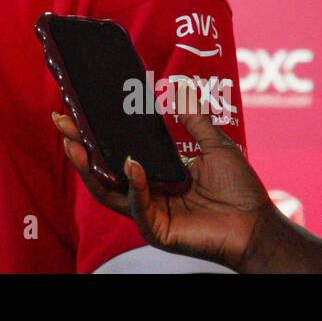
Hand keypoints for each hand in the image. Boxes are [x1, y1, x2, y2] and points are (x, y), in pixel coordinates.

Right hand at [53, 110, 278, 271]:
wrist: (259, 225)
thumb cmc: (241, 191)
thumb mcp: (215, 146)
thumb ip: (195, 120)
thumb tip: (179, 90)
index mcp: (156, 176)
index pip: (116, 155)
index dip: (95, 136)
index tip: (76, 112)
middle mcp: (147, 194)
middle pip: (102, 172)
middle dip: (78, 147)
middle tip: (62, 122)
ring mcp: (149, 213)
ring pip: (108, 191)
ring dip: (89, 167)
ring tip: (75, 143)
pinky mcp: (157, 230)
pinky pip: (137, 207)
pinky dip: (133, 185)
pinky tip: (131, 165)